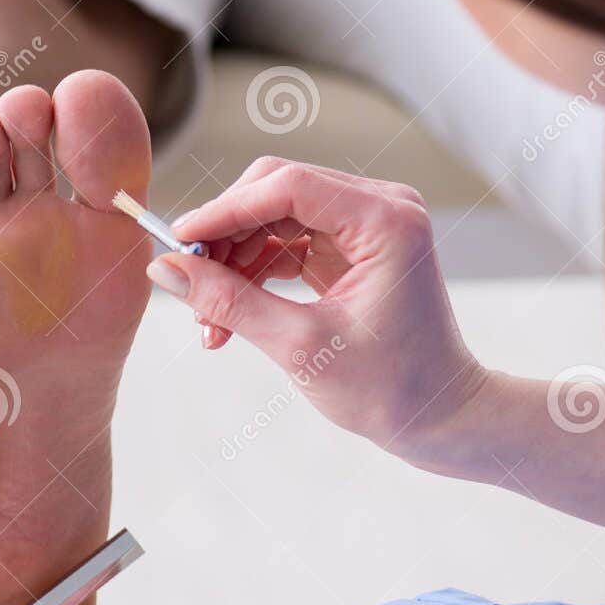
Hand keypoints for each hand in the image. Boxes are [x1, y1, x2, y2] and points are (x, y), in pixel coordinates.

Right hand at [149, 157, 487, 464]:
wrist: (440, 417)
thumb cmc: (391, 389)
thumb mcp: (301, 347)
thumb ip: (229, 302)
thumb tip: (164, 269)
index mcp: (385, 220)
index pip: (287, 186)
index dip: (225, 210)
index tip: (177, 241)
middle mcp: (381, 207)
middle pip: (276, 191)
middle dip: (226, 236)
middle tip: (188, 284)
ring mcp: (368, 224)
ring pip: (274, 215)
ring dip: (234, 259)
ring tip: (208, 320)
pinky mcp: (353, 245)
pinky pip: (287, 238)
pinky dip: (254, 271)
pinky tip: (228, 313)